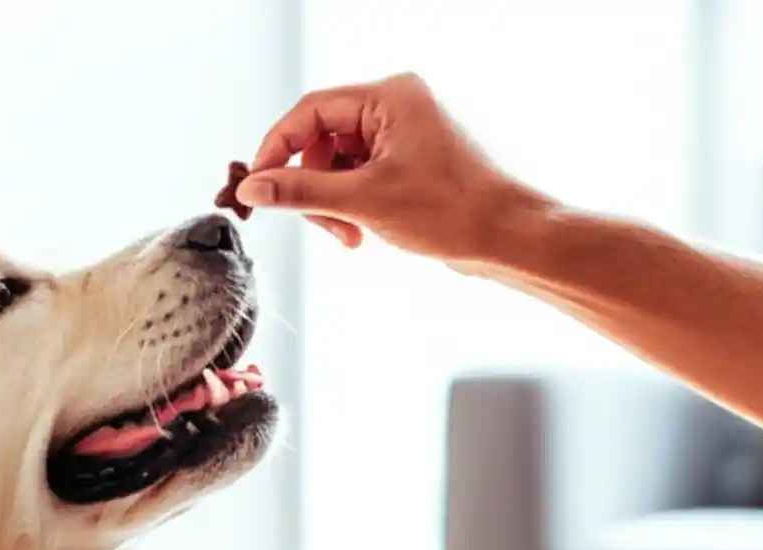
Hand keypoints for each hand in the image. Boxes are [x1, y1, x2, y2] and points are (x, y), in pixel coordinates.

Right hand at [238, 73, 549, 256]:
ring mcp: (404, 134)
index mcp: (390, 97)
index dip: (277, 149)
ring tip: (350, 234)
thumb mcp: (364, 201)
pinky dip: (352, 205)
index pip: (310, 112)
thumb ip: (300, 191)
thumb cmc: (455, 211)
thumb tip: (252, 188)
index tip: (257, 186)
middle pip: (322, 140)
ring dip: (332, 202)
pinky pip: (359, 176)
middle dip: (313, 186)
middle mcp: (398, 107)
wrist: (510, 238)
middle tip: (321, 223)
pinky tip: (363, 231)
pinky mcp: (409, 161)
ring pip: (338, 163)